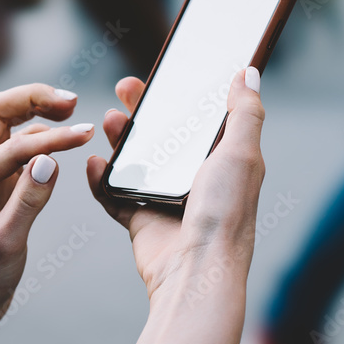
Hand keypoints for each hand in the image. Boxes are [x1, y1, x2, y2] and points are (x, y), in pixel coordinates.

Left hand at [0, 84, 95, 339]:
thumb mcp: (7, 243)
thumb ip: (28, 200)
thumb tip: (50, 159)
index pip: (13, 145)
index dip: (52, 138)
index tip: (84, 135)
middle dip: (32, 98)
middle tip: (71, 102)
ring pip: (6, 124)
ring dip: (36, 112)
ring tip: (72, 116)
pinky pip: (17, 146)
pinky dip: (40, 136)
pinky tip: (62, 141)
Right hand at [86, 68, 265, 343]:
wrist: (197, 272)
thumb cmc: (226, 213)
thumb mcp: (241, 153)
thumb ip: (245, 112)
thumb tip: (250, 72)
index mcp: (222, 162)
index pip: (197, 120)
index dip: (179, 96)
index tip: (161, 75)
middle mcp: (194, 181)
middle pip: (162, 137)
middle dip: (142, 111)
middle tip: (124, 87)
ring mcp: (165, 201)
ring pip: (135, 162)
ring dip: (120, 140)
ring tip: (108, 121)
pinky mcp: (141, 221)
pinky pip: (113, 195)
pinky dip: (100, 179)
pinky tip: (93, 162)